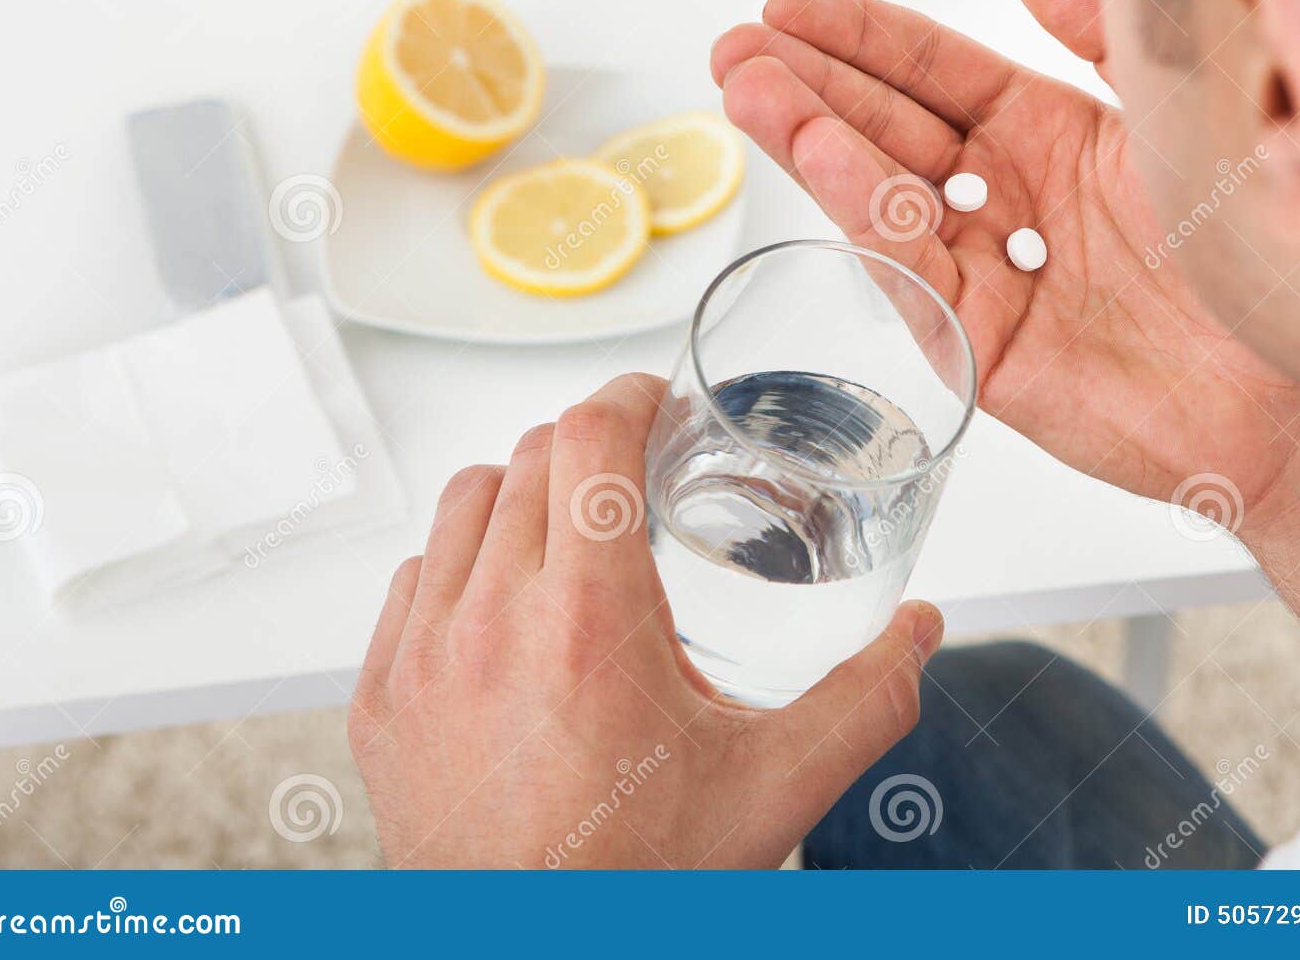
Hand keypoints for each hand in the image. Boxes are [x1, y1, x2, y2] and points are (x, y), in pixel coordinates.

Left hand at [347, 374, 944, 867]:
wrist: (531, 959)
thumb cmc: (634, 880)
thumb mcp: (774, 786)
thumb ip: (863, 698)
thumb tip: (918, 633)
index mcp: (587, 622)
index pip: (589, 439)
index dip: (628, 396)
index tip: (654, 403)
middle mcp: (488, 621)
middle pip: (530, 458)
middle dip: (590, 447)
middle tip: (634, 478)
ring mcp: (422, 657)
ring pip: (463, 504)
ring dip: (522, 496)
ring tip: (571, 538)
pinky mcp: (382, 697)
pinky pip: (410, 578)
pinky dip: (459, 564)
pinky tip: (503, 607)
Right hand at [713, 0, 1299, 514]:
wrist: (1298, 389)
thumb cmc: (1256, 253)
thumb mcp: (1174, 112)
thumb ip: (1100, 34)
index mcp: (1049, 136)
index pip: (934, 72)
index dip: (863, 36)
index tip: (791, 3)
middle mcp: (1007, 201)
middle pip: (888, 129)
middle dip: (808, 84)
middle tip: (736, 48)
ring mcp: (988, 274)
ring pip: (881, 196)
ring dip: (810, 139)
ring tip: (746, 89)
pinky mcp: (981, 346)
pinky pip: (912, 271)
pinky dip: (864, 212)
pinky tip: (819, 157)